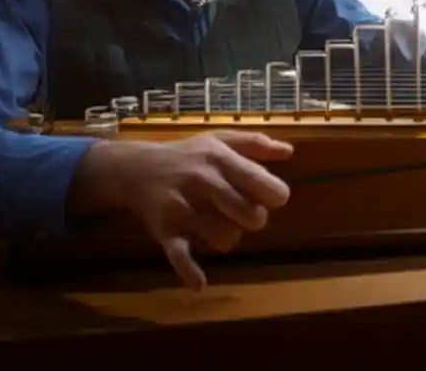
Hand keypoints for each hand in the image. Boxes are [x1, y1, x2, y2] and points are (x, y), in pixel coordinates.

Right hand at [69, 130, 292, 290]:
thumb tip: (289, 151)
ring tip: (218, 225)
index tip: (266, 197)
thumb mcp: (219, 140)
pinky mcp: (166, 230)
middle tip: (241, 213)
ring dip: (228, 237)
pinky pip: (180, 254)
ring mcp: (183, 207)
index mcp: (221, 159)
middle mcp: (203, 181)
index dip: (274, 196)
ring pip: (226, 238)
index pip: (266, 186)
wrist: (136, 169)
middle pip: (251, 216)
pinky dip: (189, 271)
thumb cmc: (187, 156)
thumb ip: (255, 144)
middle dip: (253, 219)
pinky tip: (199, 284)